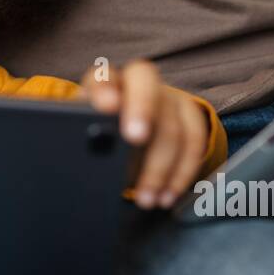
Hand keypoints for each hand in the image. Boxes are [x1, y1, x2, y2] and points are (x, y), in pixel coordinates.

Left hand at [81, 59, 211, 210]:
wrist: (127, 133)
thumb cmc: (98, 133)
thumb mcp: (83, 132)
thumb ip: (80, 135)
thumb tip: (77, 156)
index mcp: (105, 83)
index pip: (104, 76)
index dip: (106, 89)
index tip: (107, 107)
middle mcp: (138, 83)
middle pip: (146, 85)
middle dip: (142, 111)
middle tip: (134, 138)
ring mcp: (167, 98)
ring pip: (173, 123)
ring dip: (162, 165)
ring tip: (146, 198)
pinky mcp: (189, 116)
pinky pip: (195, 140)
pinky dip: (183, 171)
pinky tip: (168, 194)